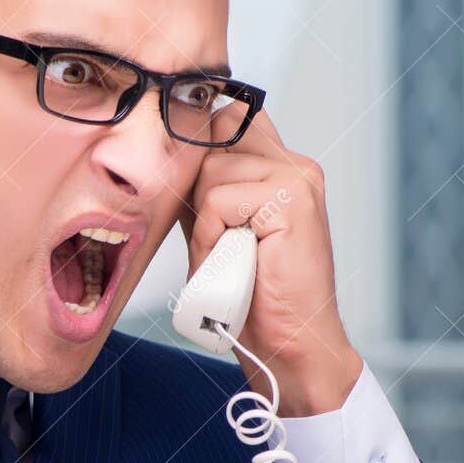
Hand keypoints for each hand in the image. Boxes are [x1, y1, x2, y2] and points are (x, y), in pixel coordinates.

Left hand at [180, 109, 362, 415]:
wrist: (287, 344)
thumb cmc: (251, 296)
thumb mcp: (216, 232)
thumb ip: (202, 194)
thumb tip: (166, 161)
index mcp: (280, 167)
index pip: (229, 118)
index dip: (199, 149)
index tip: (192, 198)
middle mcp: (294, 164)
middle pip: (214, 136)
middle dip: (195, 187)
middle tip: (212, 237)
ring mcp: (297, 178)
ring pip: (211, 170)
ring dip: (202, 222)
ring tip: (223, 257)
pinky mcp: (291, 199)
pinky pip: (220, 201)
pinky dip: (210, 237)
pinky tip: (229, 263)